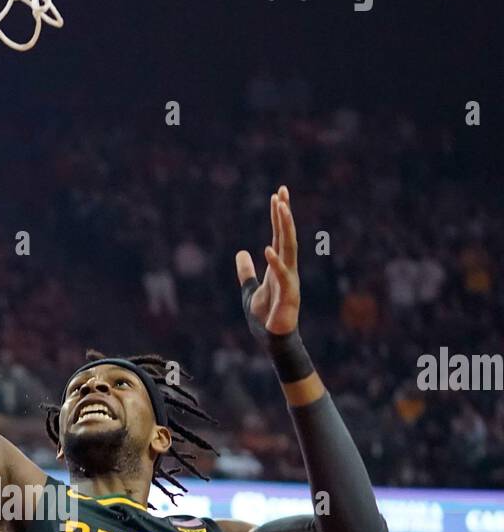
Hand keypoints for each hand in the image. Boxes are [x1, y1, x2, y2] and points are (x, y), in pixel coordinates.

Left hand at [236, 184, 300, 337]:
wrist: (273, 340)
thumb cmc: (265, 316)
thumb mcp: (250, 289)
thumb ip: (246, 271)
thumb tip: (241, 253)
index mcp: (279, 266)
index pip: (279, 236)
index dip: (279, 216)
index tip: (277, 195)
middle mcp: (287, 269)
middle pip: (287, 236)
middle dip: (284, 214)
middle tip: (281, 192)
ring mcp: (290, 281)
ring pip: (289, 249)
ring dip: (285, 228)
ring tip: (281, 208)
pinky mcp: (288, 295)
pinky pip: (282, 275)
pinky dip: (275, 262)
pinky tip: (267, 248)